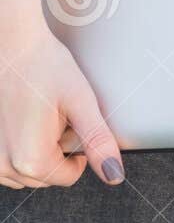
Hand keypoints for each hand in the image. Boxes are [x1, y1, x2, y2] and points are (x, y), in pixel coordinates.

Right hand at [0, 10, 125, 189]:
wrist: (12, 46)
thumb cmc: (43, 66)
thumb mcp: (80, 100)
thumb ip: (97, 140)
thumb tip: (114, 174)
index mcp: (30, 160)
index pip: (69, 176)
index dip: (78, 149)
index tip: (72, 121)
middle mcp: (3, 167)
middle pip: (46, 175)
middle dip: (56, 149)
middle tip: (53, 113)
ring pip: (26, 170)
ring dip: (35, 149)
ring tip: (36, 114)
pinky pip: (8, 163)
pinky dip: (18, 147)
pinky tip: (22, 118)